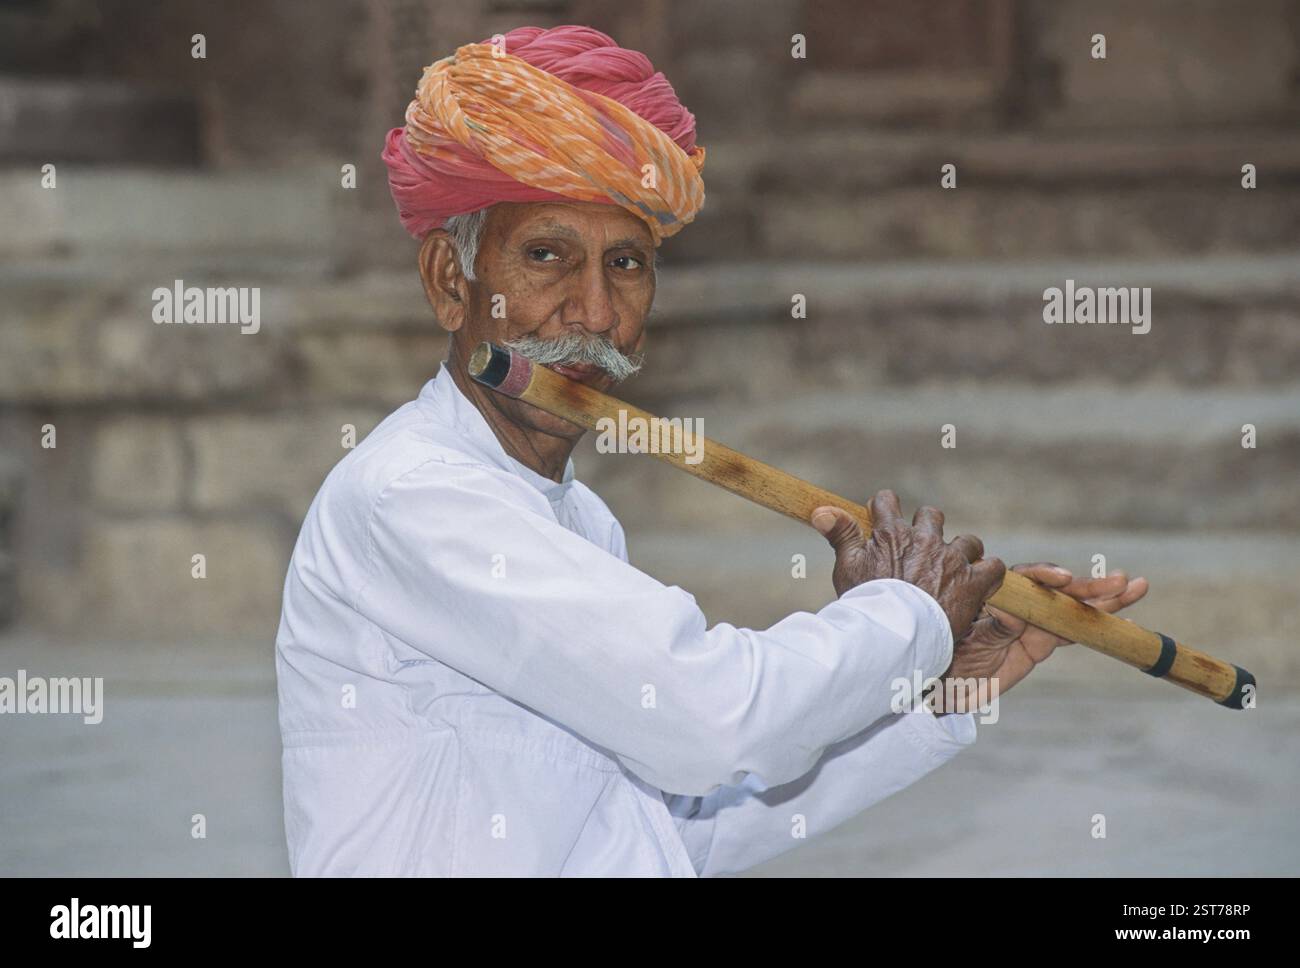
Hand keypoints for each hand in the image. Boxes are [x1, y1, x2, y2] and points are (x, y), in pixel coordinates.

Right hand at [812, 489, 1004, 640]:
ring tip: (954, 574)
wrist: (892, 636)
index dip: (885, 510)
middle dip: (928, 529)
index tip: (884, 523)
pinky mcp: (973, 581)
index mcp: (891, 532)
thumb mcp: (846, 567)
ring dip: (962, 553)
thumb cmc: (865, 603)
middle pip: (931, 515)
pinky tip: (981, 584)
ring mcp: (951, 559)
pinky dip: (989, 574)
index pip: (887, 500)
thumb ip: (840, 534)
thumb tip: (820, 510)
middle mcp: (924, 538)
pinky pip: (993, 566)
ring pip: (967, 541)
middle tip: (923, 554)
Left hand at [933, 562, 1149, 711]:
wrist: (936, 686)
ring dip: (1104, 599)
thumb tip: (1014, 615)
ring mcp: (1030, 624)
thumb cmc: (942, 655)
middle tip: (1121, 579)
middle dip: (1089, 586)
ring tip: (1137, 586)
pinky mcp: (1039, 644)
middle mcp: (1016, 605)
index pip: (1025, 579)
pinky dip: (1097, 625)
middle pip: (1057, 591)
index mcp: (995, 595)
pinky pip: (1071, 632)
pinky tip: (1127, 616)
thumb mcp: (965, 641)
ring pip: (1071, 609)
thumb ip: (993, 628)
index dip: (1045, 576)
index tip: (1062, 579)